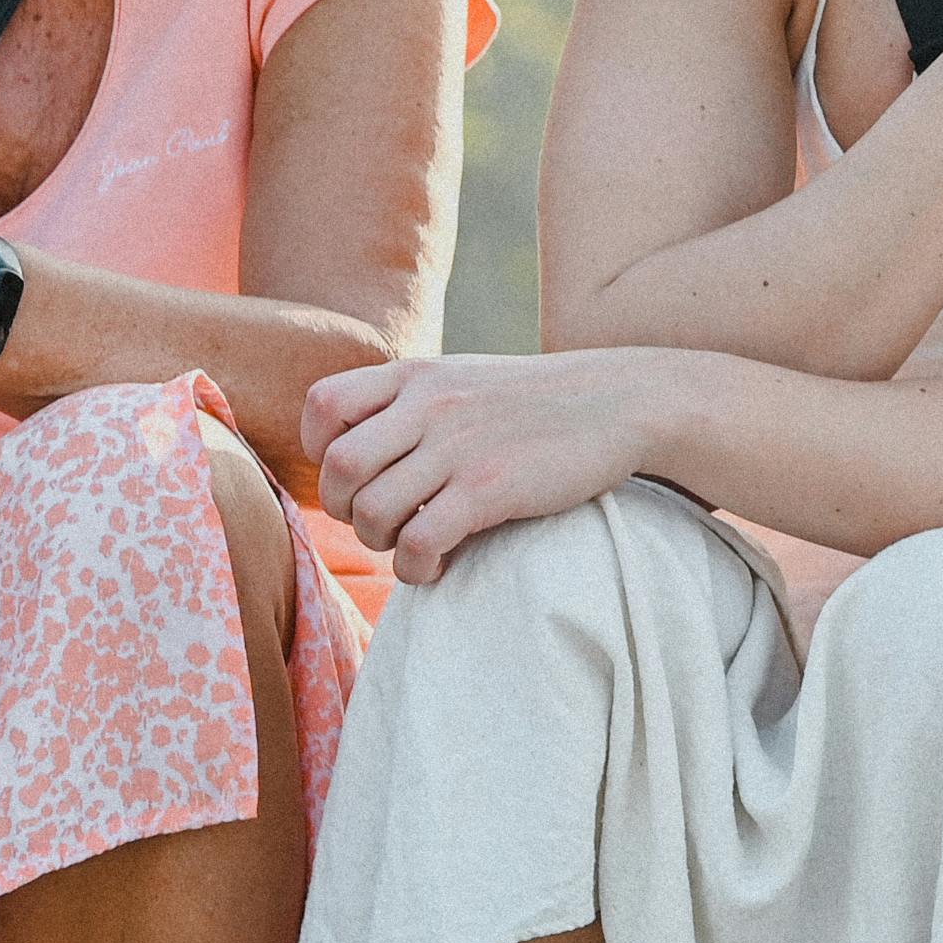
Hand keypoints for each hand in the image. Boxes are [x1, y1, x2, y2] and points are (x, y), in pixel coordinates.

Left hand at [307, 352, 663, 583]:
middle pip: (339, 469)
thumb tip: (359, 450)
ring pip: (373, 510)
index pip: (324, 406)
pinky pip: (420, 541)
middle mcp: (431, 406)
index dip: (320, 450)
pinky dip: (416, 566)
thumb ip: (414, 401)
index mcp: (419, 376)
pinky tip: (439, 566)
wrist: (622, 402)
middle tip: (382, 521)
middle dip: (347, 509)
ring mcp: (459, 447)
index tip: (354, 475)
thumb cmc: (542, 401)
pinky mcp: (490, 488)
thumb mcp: (467, 379)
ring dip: (380, 542)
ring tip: (412, 545)